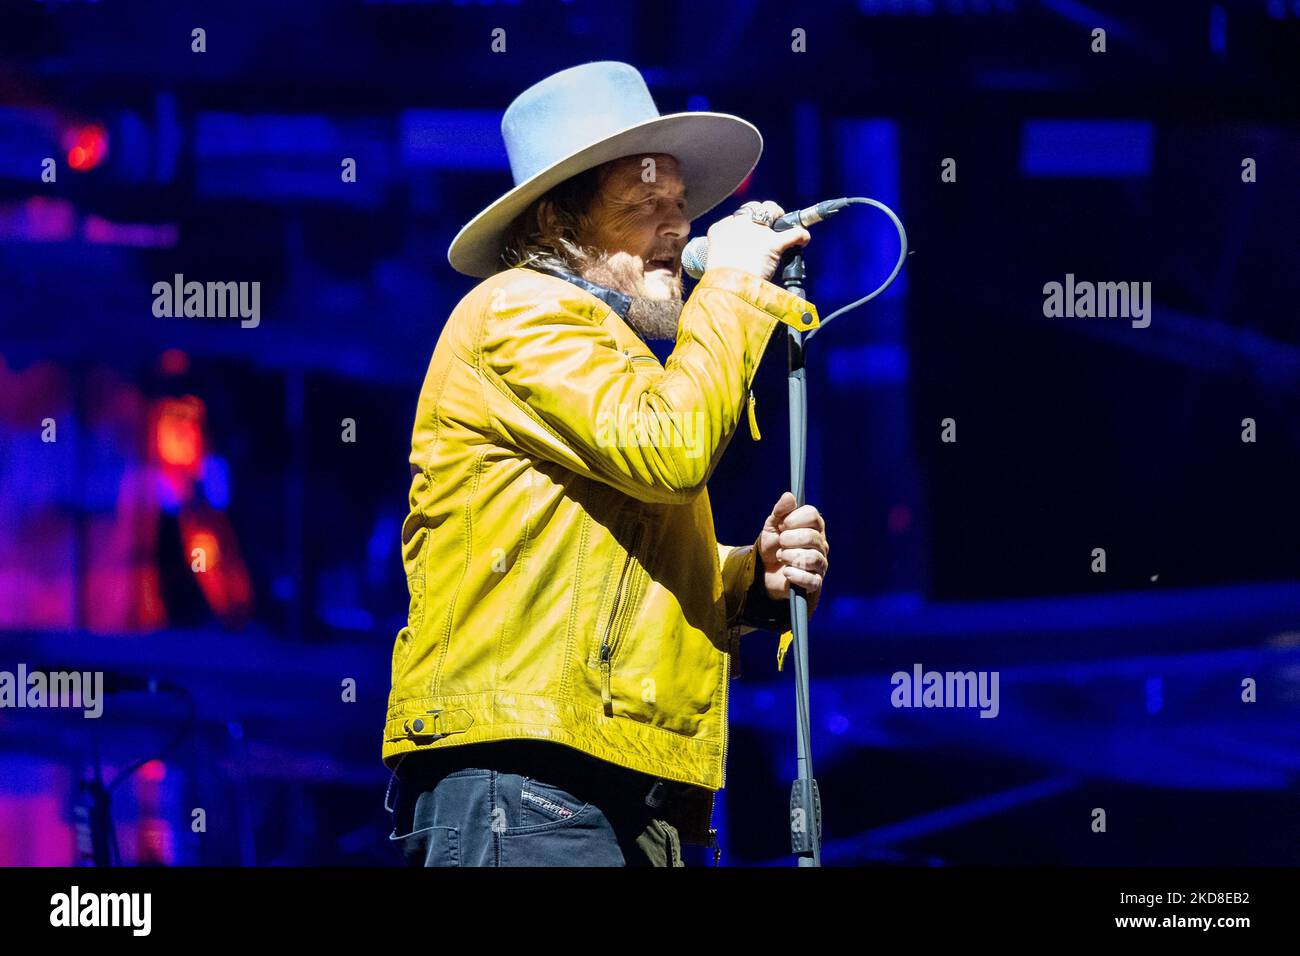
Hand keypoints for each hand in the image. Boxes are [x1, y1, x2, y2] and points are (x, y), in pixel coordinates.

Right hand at [704, 200, 810, 281]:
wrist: (728, 287)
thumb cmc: (720, 280)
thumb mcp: (716, 261)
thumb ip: (725, 252)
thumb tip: (738, 255)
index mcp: (720, 229)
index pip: (736, 217)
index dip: (746, 223)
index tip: (749, 231)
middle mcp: (738, 224)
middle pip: (754, 207)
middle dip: (764, 213)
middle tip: (771, 223)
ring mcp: (757, 232)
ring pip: (772, 211)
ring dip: (780, 217)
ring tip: (786, 226)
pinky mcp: (773, 243)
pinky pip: (793, 232)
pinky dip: (801, 235)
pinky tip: (803, 239)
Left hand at [758, 491, 827, 612]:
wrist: (763, 570)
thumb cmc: (772, 544)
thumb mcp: (771, 525)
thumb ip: (780, 511)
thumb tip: (789, 496)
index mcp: (813, 526)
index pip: (813, 515)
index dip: (795, 519)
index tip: (782, 525)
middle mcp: (821, 544)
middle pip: (812, 537)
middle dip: (789, 540)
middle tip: (780, 543)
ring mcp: (820, 564)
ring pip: (812, 558)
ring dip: (790, 557)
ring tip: (781, 557)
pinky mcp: (815, 583)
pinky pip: (812, 580)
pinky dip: (796, 575)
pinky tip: (786, 572)